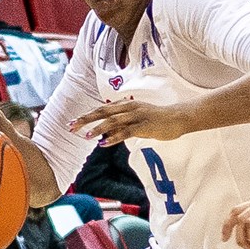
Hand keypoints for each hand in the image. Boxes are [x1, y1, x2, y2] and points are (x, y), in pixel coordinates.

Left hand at [71, 97, 195, 144]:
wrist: (178, 118)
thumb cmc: (157, 120)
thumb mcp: (136, 119)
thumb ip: (121, 123)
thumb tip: (105, 131)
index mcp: (125, 105)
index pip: (102, 109)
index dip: (86, 115)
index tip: (72, 123)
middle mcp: (129, 108)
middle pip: (103, 112)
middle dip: (86, 119)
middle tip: (71, 126)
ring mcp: (137, 116)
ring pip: (113, 121)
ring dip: (98, 128)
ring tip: (86, 136)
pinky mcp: (144, 126)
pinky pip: (126, 132)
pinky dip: (114, 137)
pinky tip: (104, 143)